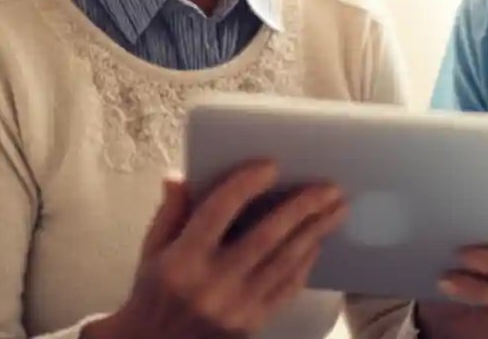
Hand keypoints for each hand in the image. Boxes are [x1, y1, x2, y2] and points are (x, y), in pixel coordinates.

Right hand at [92, 161, 347, 338]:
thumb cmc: (154, 295)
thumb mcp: (151, 251)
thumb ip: (170, 213)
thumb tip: (179, 176)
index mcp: (182, 260)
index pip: (218, 212)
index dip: (245, 185)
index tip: (271, 165)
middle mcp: (212, 283)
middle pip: (266, 236)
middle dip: (301, 208)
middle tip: (328, 187)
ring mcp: (236, 306)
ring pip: (284, 261)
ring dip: (314, 232)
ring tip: (336, 209)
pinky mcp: (252, 323)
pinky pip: (287, 288)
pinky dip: (305, 262)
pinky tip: (317, 242)